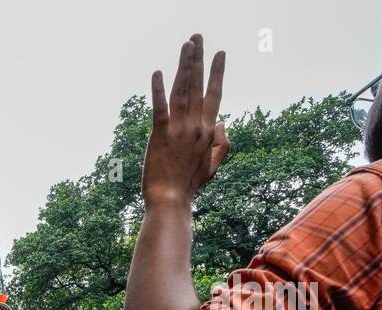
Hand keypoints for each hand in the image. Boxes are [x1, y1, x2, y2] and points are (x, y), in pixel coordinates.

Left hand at [142, 34, 228, 207]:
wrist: (170, 200)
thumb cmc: (189, 186)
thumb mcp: (213, 166)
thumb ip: (222, 144)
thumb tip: (224, 123)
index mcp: (208, 131)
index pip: (215, 95)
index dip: (217, 73)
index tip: (220, 53)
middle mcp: (196, 126)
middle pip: (198, 86)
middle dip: (199, 59)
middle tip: (198, 37)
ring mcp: (178, 129)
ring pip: (182, 90)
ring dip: (184, 66)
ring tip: (186, 45)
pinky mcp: (159, 135)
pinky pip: (159, 108)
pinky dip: (158, 90)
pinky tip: (157, 72)